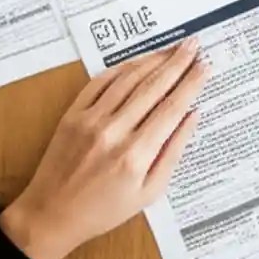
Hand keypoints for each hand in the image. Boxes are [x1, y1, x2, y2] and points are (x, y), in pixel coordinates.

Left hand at [0, 38, 209, 258]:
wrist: (52, 214)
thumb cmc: (104, 209)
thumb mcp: (149, 192)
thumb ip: (173, 152)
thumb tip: (192, 116)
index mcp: (136, 155)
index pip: (172, 108)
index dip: (191, 83)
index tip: (205, 65)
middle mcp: (114, 132)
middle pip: (153, 86)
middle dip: (177, 62)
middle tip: (194, 45)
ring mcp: (91, 120)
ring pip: (128, 79)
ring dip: (153, 59)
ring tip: (172, 48)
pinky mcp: (73, 114)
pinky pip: (101, 82)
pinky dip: (122, 68)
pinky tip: (139, 61)